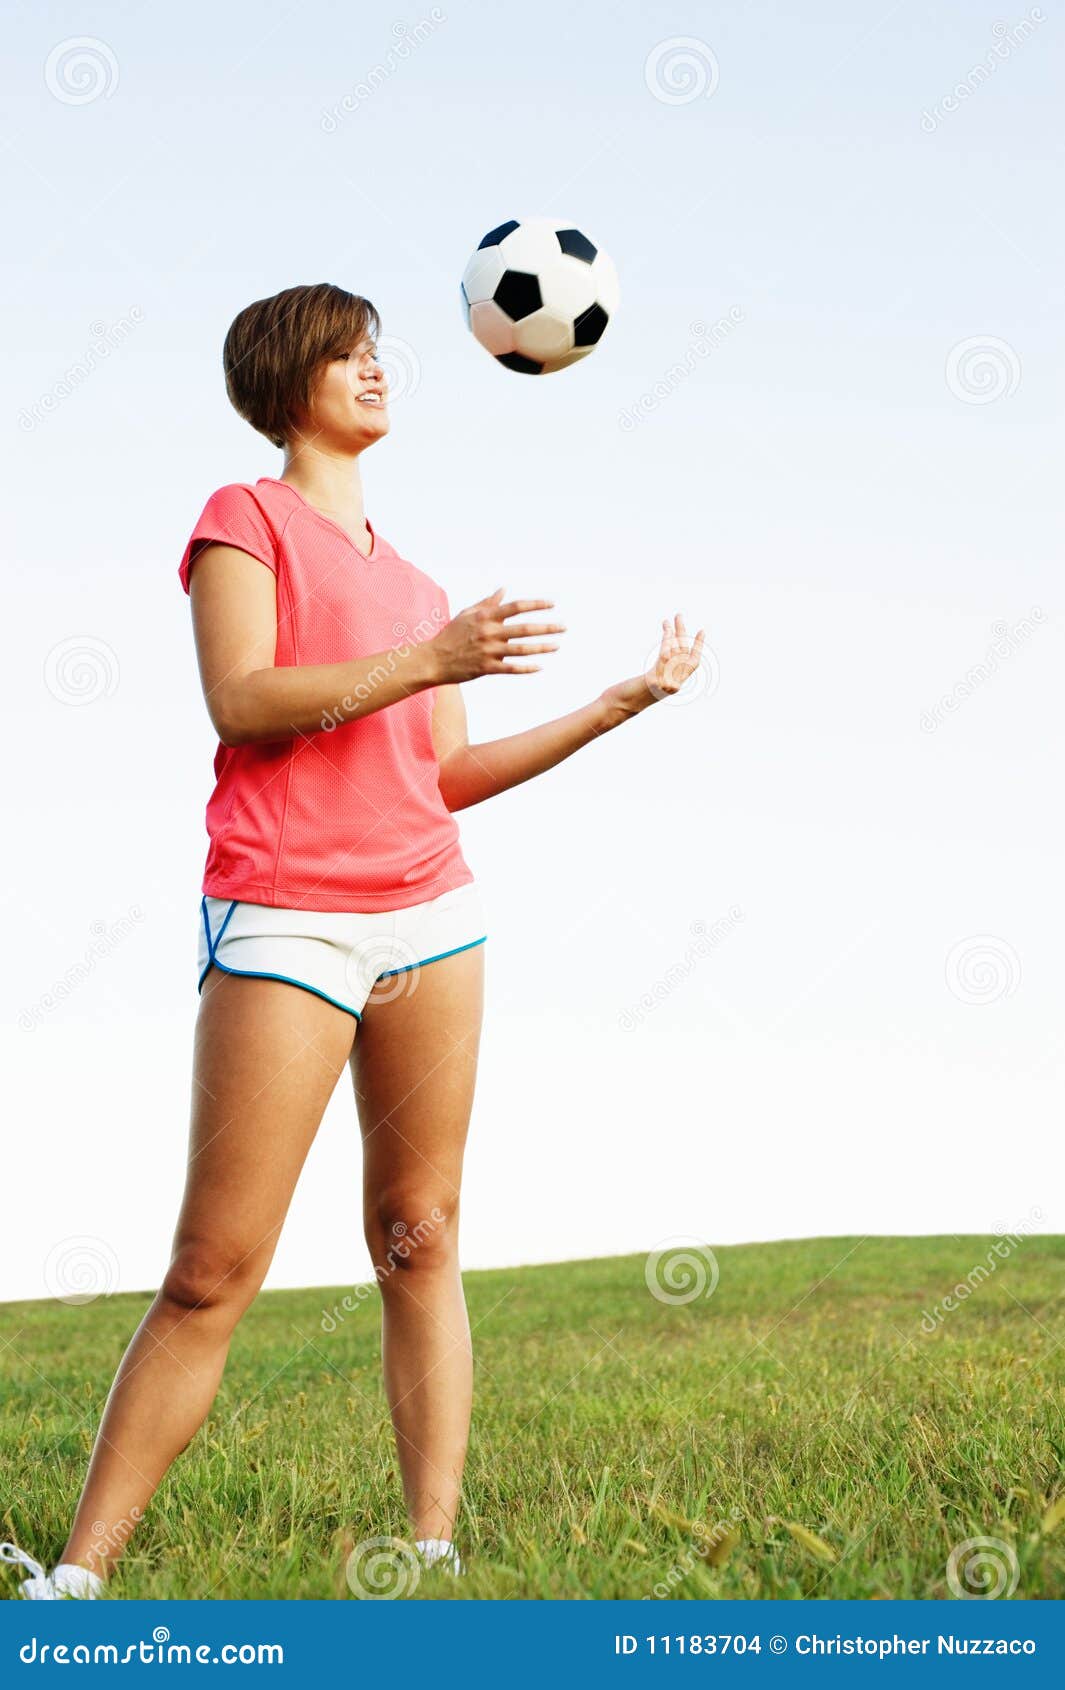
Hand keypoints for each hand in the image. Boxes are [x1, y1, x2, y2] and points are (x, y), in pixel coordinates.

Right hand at [426, 588, 565, 683]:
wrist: (434, 659)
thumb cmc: (451, 634)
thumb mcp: (467, 614)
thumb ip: (488, 602)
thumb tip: (504, 589)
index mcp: (486, 616)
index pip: (516, 606)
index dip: (536, 604)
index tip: (552, 604)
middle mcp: (489, 632)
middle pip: (525, 628)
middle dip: (547, 627)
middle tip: (564, 627)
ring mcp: (488, 651)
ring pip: (521, 649)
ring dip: (542, 647)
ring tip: (558, 645)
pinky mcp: (486, 668)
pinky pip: (511, 668)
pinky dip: (527, 668)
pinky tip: (540, 666)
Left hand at [601, 613, 706, 715]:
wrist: (619, 707)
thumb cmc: (630, 695)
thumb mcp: (648, 682)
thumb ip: (659, 671)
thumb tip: (666, 652)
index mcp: (674, 685)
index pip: (692, 663)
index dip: (698, 646)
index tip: (701, 631)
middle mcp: (673, 684)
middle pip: (683, 653)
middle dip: (682, 632)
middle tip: (679, 615)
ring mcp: (666, 683)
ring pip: (674, 652)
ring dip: (672, 632)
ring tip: (667, 620)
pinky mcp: (655, 681)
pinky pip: (665, 656)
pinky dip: (667, 640)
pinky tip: (666, 629)